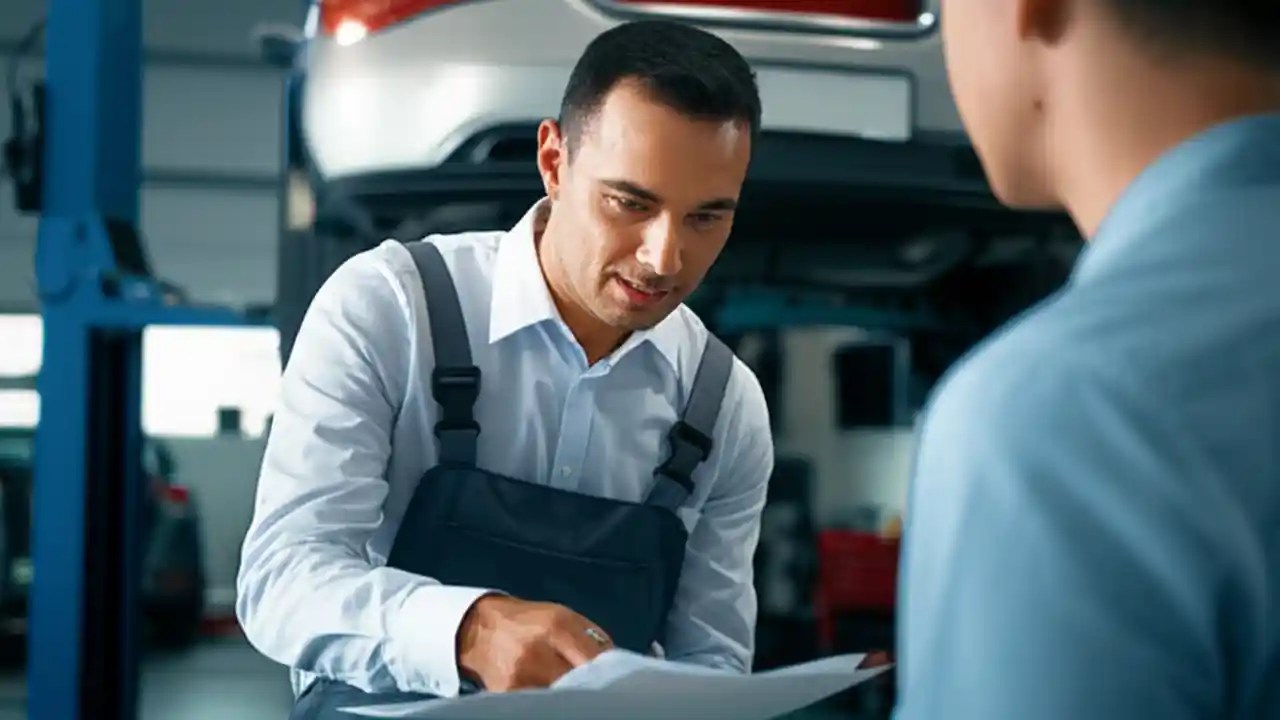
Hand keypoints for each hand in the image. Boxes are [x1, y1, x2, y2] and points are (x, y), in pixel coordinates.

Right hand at [456, 594, 614, 691]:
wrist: (480, 630)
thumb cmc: (527, 621)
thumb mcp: (562, 616)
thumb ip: (592, 637)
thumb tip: (619, 661)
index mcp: (555, 627)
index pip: (595, 660)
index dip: (612, 672)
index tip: (620, 677)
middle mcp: (536, 652)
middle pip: (580, 682)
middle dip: (592, 685)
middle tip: (599, 686)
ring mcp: (520, 678)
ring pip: (562, 696)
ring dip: (573, 694)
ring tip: (576, 687)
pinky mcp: (508, 694)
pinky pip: (541, 702)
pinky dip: (553, 700)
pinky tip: (555, 693)